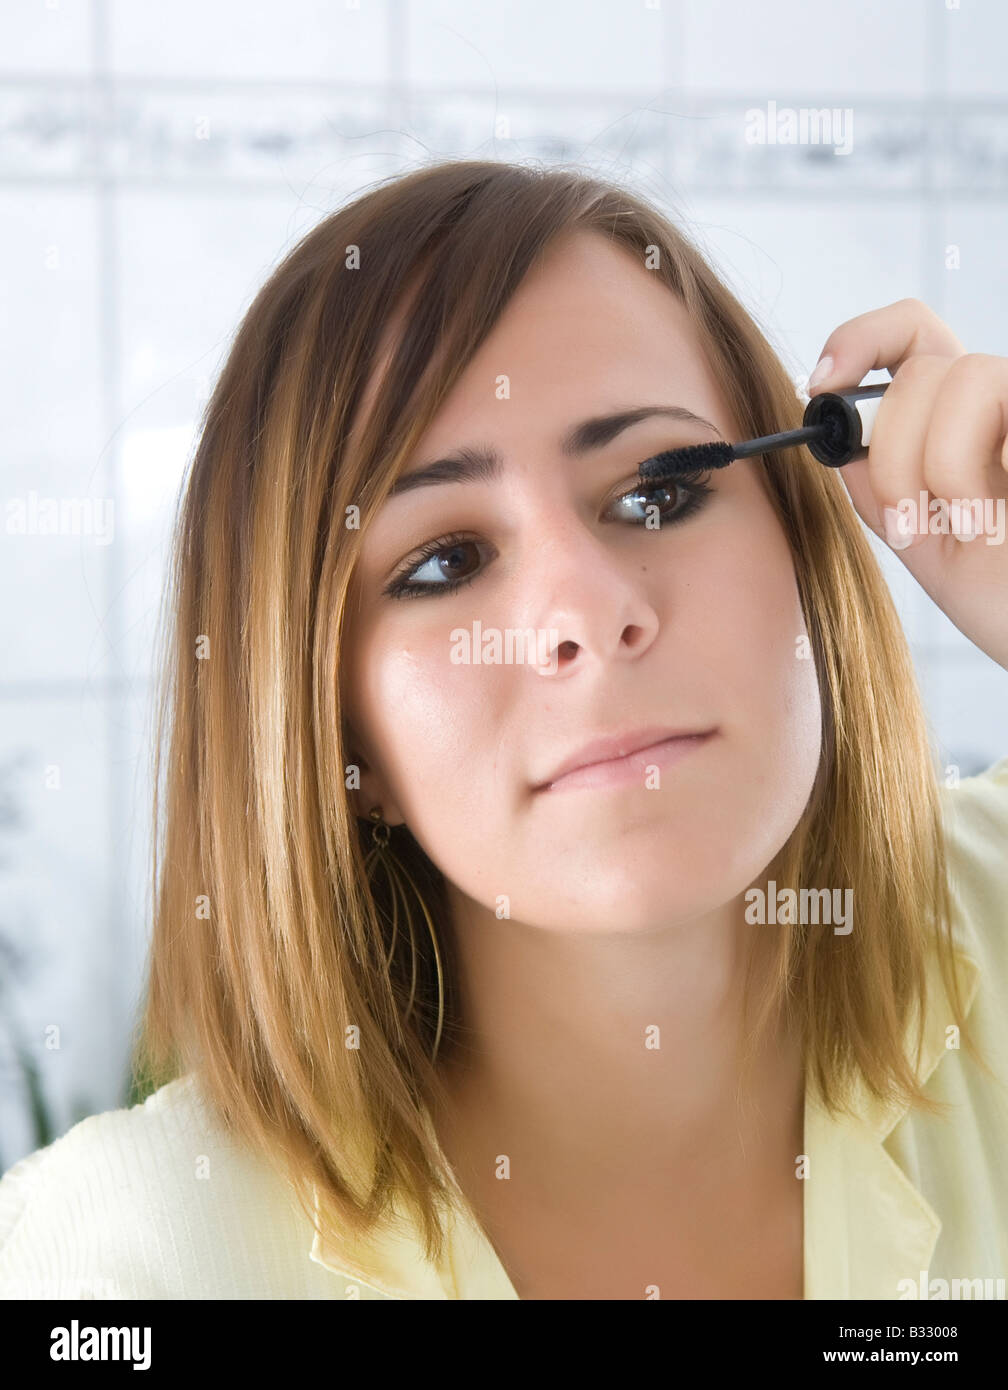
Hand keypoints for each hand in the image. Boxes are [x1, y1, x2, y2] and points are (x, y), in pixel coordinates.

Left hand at [806, 298, 1007, 670]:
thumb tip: (836, 434)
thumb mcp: (923, 540)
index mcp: (961, 420)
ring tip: (966, 526)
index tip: (821, 388)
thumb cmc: (1004, 598)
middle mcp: (1002, 403)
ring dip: (938, 462)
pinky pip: (1000, 402)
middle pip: (920, 369)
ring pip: (963, 377)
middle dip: (892, 452)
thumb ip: (878, 485)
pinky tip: (987, 524)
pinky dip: (966, 470)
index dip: (858, 341)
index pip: (910, 334)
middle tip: (911, 522)